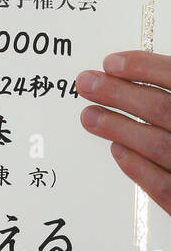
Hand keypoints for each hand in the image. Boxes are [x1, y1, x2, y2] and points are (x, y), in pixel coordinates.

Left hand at [76, 51, 170, 215]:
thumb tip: (148, 71)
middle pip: (161, 109)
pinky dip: (137, 168)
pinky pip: (165, 188)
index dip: (141, 67)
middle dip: (118, 94)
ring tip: (90, 116)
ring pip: (158, 146)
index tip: (111, 63)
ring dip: (118, 128)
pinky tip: (118, 151)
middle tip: (87, 84)